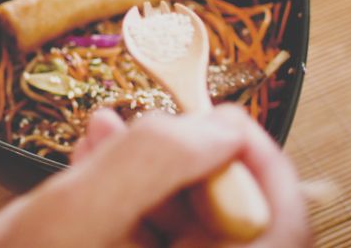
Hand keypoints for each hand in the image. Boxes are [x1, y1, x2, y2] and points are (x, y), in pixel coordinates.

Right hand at [0, 105, 311, 246]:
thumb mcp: (70, 219)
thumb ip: (149, 161)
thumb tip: (216, 123)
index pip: (280, 226)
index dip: (258, 159)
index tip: (220, 115)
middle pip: (237, 220)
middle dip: (195, 157)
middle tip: (159, 118)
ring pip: (190, 225)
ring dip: (157, 170)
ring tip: (113, 131)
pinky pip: (154, 236)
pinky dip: (130, 194)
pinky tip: (96, 157)